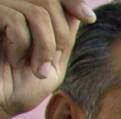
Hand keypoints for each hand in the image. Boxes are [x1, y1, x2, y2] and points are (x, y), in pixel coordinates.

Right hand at [0, 0, 91, 118]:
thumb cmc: (18, 87)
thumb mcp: (52, 63)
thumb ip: (64, 37)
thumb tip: (81, 11)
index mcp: (26, 15)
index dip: (72, 1)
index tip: (89, 18)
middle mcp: (11, 8)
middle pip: (49, 3)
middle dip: (60, 36)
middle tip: (49, 63)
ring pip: (37, 13)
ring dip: (45, 46)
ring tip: (36, 68)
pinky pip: (15, 19)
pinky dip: (22, 45)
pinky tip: (13, 59)